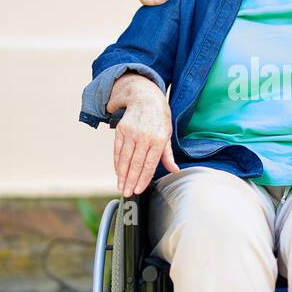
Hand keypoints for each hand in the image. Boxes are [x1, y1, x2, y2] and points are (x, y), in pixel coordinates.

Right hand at [113, 80, 179, 195]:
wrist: (146, 98)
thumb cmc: (160, 119)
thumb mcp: (167, 134)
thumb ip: (168, 155)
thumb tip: (175, 171)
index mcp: (158, 139)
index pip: (150, 164)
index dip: (143, 178)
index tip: (138, 190)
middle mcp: (144, 136)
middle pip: (136, 163)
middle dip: (131, 180)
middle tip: (127, 193)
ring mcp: (131, 132)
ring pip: (125, 158)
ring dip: (122, 174)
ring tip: (120, 186)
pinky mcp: (121, 129)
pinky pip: (117, 149)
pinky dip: (117, 162)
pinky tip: (117, 172)